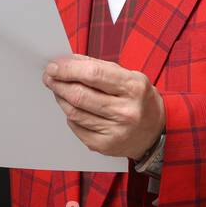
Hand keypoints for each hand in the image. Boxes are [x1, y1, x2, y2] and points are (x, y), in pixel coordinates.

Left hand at [42, 54, 164, 158]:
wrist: (155, 132)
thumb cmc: (138, 99)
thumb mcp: (129, 76)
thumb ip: (98, 66)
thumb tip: (66, 61)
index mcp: (134, 87)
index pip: (94, 74)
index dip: (69, 69)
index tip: (54, 66)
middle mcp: (126, 111)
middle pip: (80, 95)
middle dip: (59, 83)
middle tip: (50, 77)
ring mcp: (115, 131)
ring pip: (75, 112)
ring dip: (61, 98)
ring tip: (58, 89)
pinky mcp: (104, 145)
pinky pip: (77, 127)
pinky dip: (70, 115)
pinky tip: (72, 108)